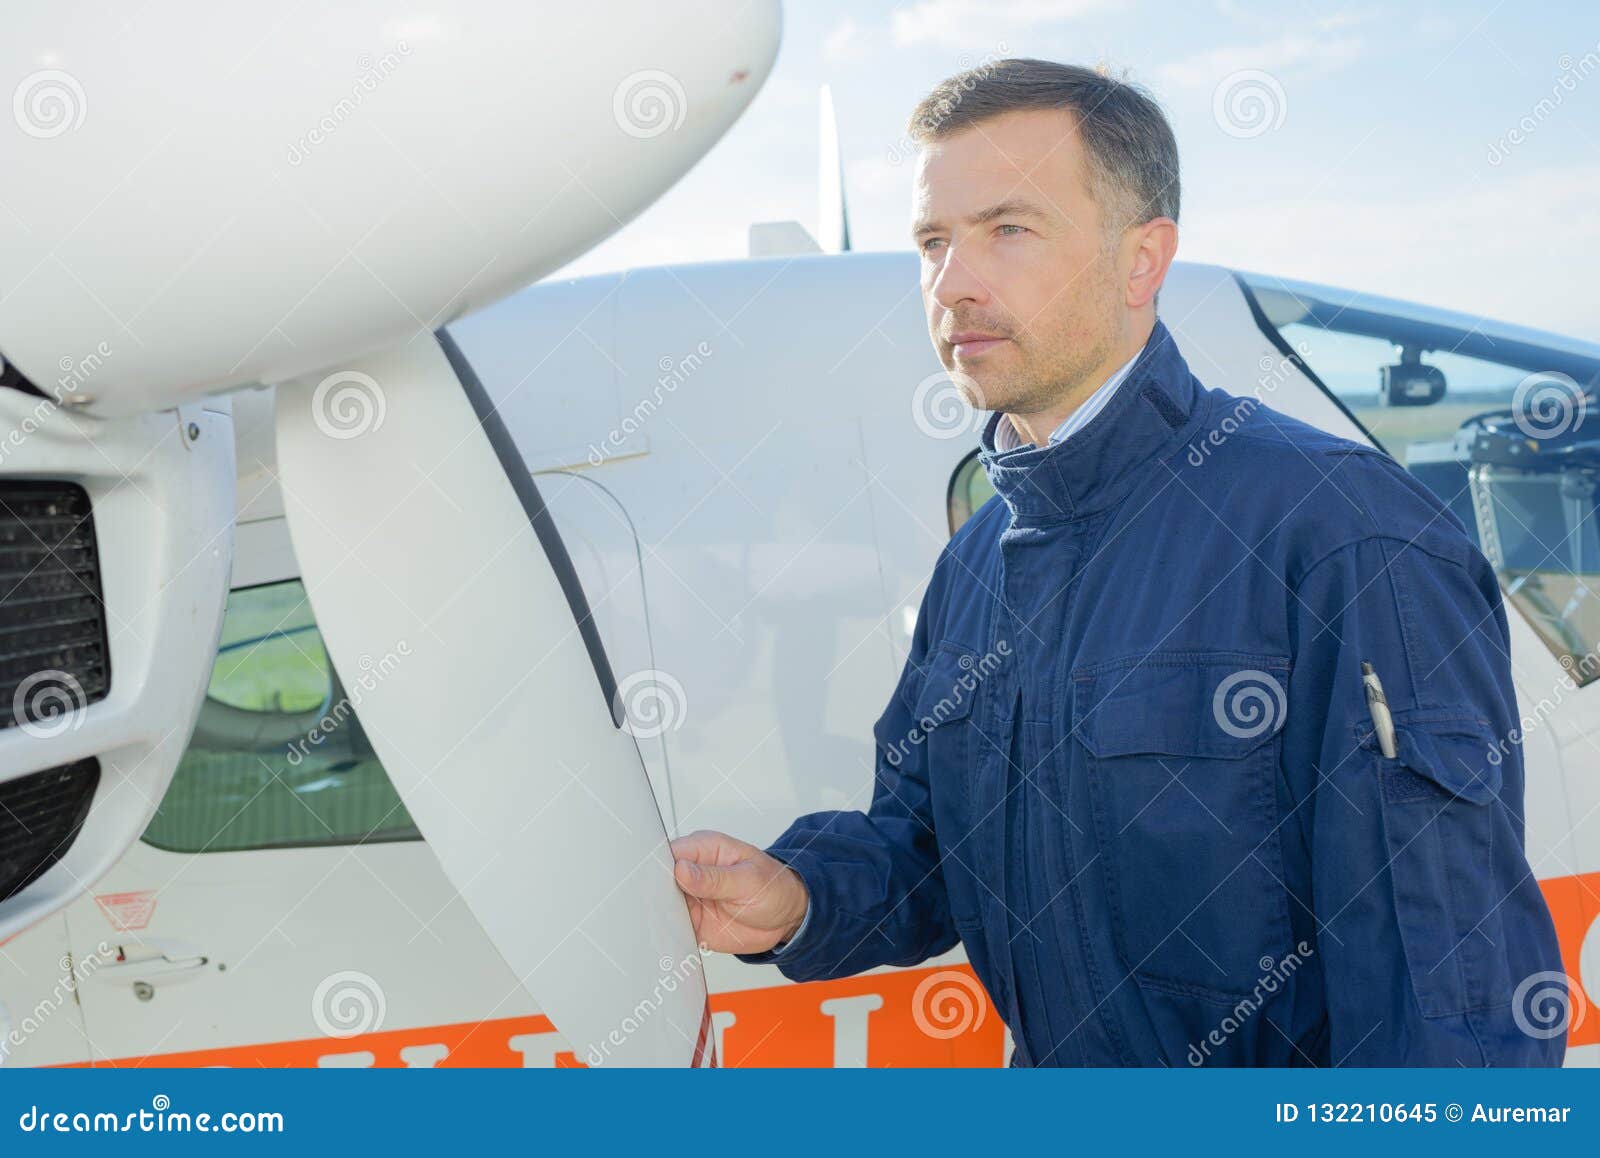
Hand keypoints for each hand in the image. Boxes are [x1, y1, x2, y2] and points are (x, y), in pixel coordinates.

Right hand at [669, 829, 808, 954]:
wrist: (786, 918)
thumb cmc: (774, 887)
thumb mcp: (748, 880)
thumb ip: (714, 877)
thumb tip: (682, 869)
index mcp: (705, 849)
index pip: (670, 853)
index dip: (658, 867)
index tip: (656, 884)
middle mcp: (693, 872)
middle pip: (659, 880)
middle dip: (654, 894)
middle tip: (659, 908)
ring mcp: (691, 897)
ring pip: (661, 905)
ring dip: (660, 916)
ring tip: (666, 924)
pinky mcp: (692, 921)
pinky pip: (672, 928)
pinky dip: (669, 934)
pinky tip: (671, 937)